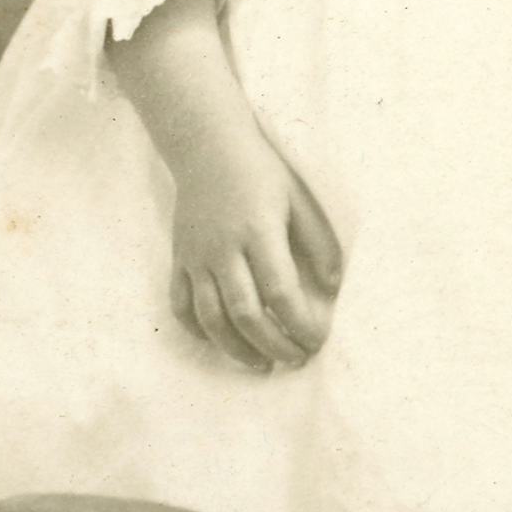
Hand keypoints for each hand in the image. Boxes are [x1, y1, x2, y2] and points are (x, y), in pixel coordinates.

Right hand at [168, 124, 343, 371]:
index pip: (280, 292)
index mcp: (258, 231)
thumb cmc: (261, 173)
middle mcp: (223, 248)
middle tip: (297, 359)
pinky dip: (199, 331)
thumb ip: (319, 243)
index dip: (300, 324)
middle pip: (245, 313)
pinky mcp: (179, 259)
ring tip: (263, 364)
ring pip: (210, 318)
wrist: (207, 147)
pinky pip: (181, 306)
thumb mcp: (301, 198)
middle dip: (274, 345)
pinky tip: (222, 343)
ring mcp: (196, 256)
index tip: (318, 340)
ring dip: (238, 349)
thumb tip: (332, 289)